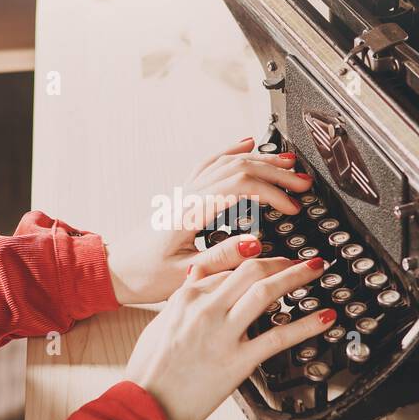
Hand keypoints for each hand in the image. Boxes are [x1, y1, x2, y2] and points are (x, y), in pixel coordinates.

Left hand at [104, 137, 311, 304]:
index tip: (292, 209)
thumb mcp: (184, 275)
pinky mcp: (184, 194)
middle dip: (275, 173)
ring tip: (289, 165)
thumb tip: (256, 244)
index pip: (239, 187)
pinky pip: (211, 163)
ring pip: (227, 162)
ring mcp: (185, 191)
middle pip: (238, 168)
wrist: (115, 269)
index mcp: (189, 212)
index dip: (271, 194)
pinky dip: (232, 151)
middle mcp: (188, 195)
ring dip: (261, 161)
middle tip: (303, 184)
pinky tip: (248, 144)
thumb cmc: (144, 275)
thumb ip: (221, 260)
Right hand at [123, 254, 335, 419]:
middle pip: (250, 270)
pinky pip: (278, 338)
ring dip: (296, 277)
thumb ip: (182, 298)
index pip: (226, 268)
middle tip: (300, 260)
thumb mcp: (159, 323)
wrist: (143, 406)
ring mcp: (222, 334)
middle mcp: (205, 309)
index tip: (269, 263)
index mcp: (186, 298)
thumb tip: (197, 277)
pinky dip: (306, 325)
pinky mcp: (237, 362)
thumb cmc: (149, 370)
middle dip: (281, 260)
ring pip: (266, 292)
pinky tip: (325, 318)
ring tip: (316, 270)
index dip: (254, 262)